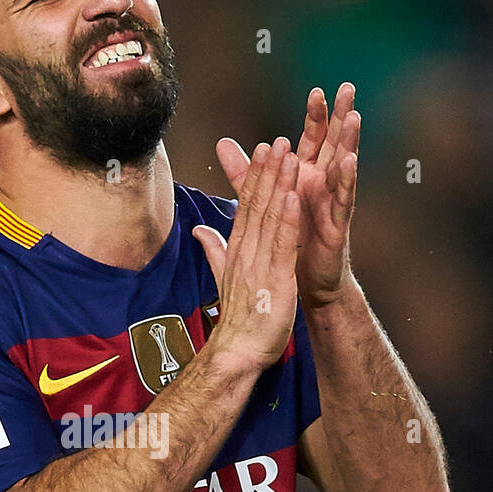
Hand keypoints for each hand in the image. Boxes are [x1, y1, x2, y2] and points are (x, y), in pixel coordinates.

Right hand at [192, 139, 299, 376]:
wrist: (237, 351)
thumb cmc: (238, 320)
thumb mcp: (225, 279)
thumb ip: (215, 251)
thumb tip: (199, 231)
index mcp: (238, 251)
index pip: (246, 207)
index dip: (255, 177)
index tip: (262, 150)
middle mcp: (246, 251)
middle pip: (256, 204)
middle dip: (267, 171)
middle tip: (275, 139)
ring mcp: (259, 263)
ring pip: (270, 217)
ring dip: (279, 184)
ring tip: (287, 154)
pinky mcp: (274, 278)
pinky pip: (281, 243)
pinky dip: (286, 218)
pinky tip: (292, 195)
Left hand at [212, 83, 360, 310]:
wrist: (294, 287)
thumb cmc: (285, 243)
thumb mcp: (259, 201)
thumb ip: (244, 173)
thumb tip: (223, 144)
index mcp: (304, 180)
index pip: (311, 141)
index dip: (314, 117)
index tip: (317, 90)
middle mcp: (321, 188)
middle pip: (332, 145)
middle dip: (340, 117)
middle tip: (348, 88)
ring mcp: (331, 205)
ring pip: (342, 168)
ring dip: (349, 143)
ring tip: (354, 117)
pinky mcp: (336, 227)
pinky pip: (342, 201)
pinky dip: (346, 181)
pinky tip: (350, 161)